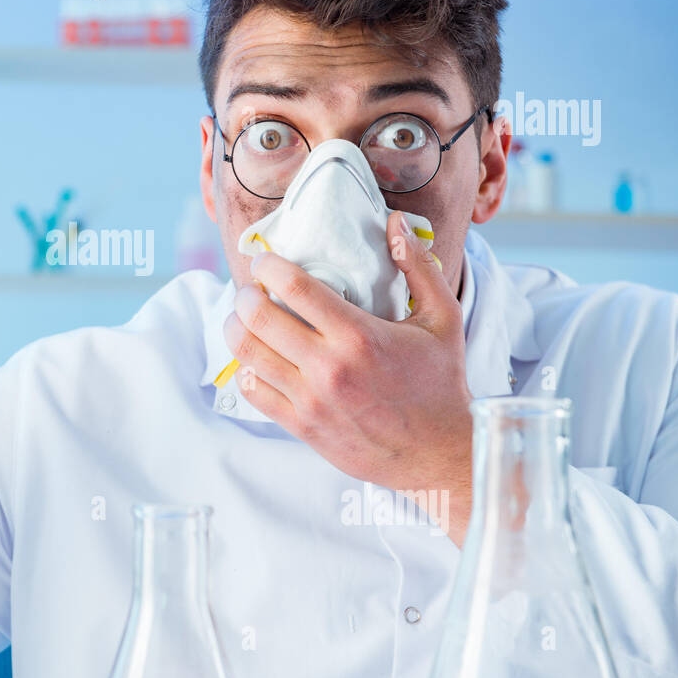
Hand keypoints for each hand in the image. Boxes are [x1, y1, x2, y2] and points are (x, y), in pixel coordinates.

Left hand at [223, 210, 473, 543]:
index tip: (266, 261)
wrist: (439, 454)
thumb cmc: (441, 383)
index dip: (269, 266)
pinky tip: (257, 358)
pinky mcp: (301, 426)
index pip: (294, 287)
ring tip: (243, 318)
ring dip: (235, 327)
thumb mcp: (442, 319)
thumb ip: (418, 267)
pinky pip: (253, 391)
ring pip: (247, 353)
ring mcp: (310, 399)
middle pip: (258, 317)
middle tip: (251, 289)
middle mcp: (328, 367)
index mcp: (359, 335)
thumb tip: (394, 222)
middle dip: (245, 294)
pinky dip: (246, 369)